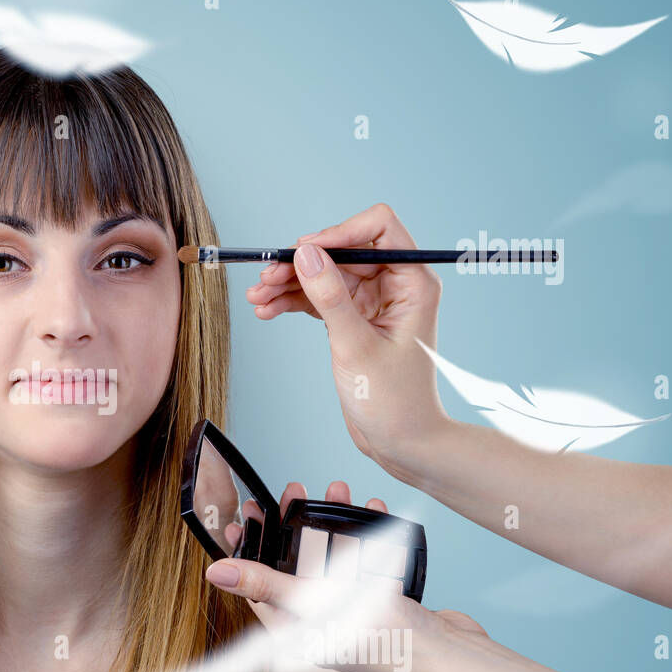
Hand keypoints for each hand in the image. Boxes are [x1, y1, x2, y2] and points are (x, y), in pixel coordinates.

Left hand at [205, 479, 487, 671]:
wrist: (453, 659)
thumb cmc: (384, 642)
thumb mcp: (317, 607)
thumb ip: (268, 585)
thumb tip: (214, 572)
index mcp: (295, 634)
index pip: (258, 588)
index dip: (248, 551)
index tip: (246, 515)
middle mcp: (320, 626)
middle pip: (297, 567)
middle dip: (295, 525)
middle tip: (293, 491)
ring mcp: (354, 615)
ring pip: (334, 560)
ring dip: (334, 522)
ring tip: (337, 489)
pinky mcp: (384, 605)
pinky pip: (368, 564)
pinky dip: (369, 536)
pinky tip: (373, 508)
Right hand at [244, 203, 450, 476]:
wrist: (402, 442)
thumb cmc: (394, 401)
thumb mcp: (356, 346)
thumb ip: (329, 297)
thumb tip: (305, 255)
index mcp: (414, 282)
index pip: (379, 228)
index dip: (338, 233)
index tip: (302, 252)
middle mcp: (396, 285)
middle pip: (342, 252)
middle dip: (302, 263)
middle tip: (265, 278)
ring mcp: (373, 302)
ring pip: (325, 275)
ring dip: (290, 283)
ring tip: (257, 297)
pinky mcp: (354, 320)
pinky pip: (320, 299)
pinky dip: (294, 302)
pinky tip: (268, 310)